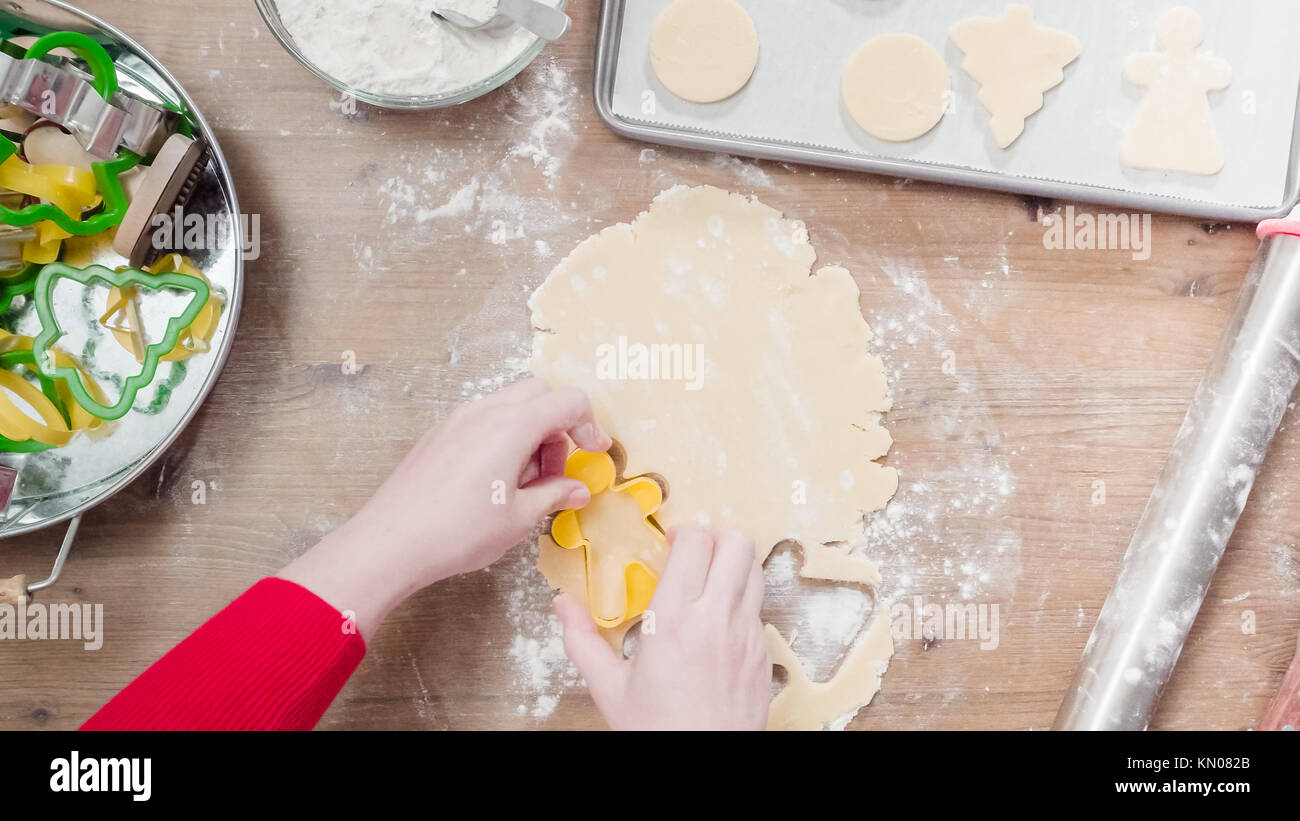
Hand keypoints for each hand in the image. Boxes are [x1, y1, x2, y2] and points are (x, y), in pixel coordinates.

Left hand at [279, 379, 610, 639]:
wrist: (391, 542)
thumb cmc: (459, 531)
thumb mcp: (519, 518)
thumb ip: (555, 494)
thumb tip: (578, 490)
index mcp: (512, 425)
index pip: (568, 402)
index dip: (590, 425)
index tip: (594, 453)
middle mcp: (485, 411)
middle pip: (539, 394)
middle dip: (559, 427)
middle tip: (555, 472)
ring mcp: (458, 419)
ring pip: (510, 406)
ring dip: (530, 434)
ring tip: (523, 485)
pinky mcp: (439, 434)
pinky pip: (483, 420)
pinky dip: (502, 439)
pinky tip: (493, 483)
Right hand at [555, 526, 770, 730]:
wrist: (703, 765)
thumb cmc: (657, 731)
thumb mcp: (608, 688)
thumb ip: (581, 640)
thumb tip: (562, 606)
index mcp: (674, 619)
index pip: (695, 543)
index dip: (683, 531)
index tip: (670, 543)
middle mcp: (717, 619)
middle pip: (737, 544)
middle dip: (716, 536)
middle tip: (696, 551)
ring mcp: (747, 636)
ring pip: (755, 571)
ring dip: (733, 565)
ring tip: (709, 581)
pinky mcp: (764, 655)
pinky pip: (758, 610)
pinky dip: (741, 602)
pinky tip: (718, 624)